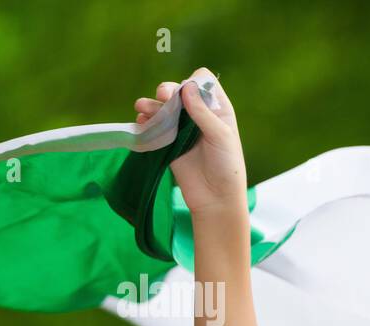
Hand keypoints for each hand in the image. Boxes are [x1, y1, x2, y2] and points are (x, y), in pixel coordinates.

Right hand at [133, 67, 247, 219]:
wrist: (215, 198)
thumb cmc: (227, 167)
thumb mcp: (221, 137)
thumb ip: (204, 113)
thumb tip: (186, 87)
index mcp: (217, 109)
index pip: (203, 82)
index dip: (194, 83)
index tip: (189, 93)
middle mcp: (198, 114)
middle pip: (178, 91)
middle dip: (169, 90)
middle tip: (163, 96)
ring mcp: (181, 127)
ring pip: (163, 107)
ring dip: (152, 104)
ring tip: (143, 107)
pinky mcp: (167, 141)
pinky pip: (153, 125)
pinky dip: (145, 121)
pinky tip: (142, 121)